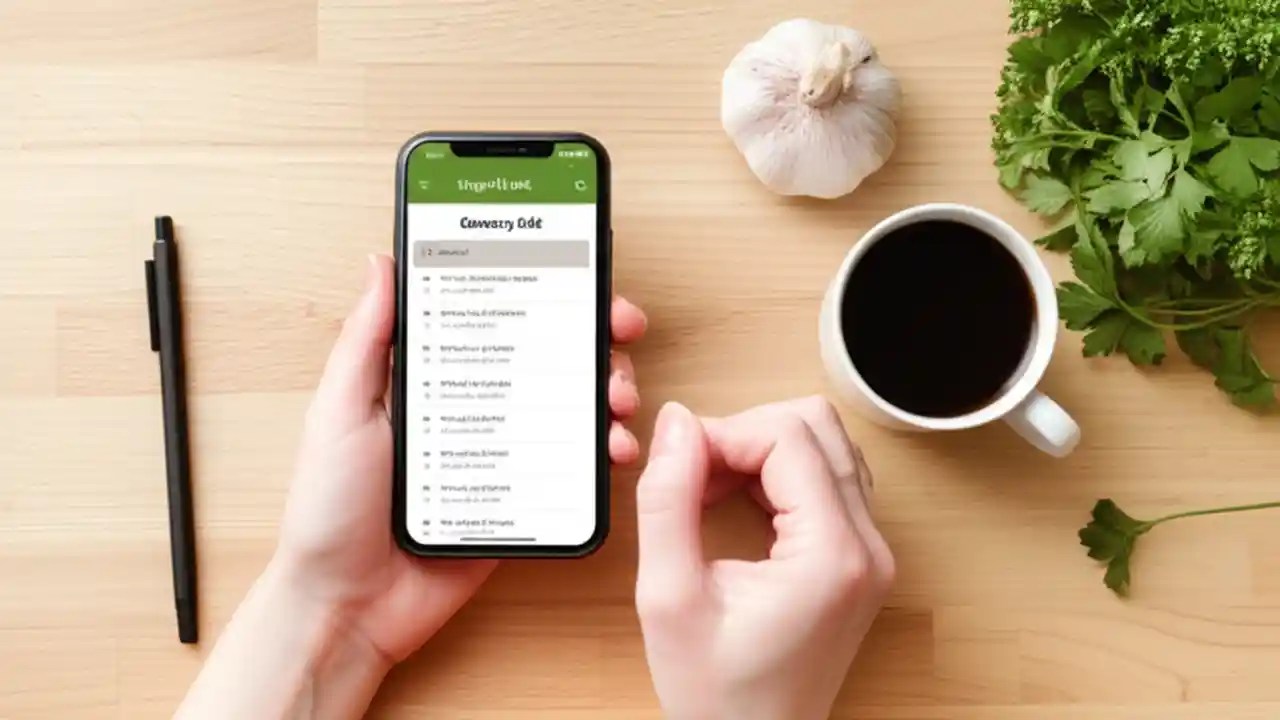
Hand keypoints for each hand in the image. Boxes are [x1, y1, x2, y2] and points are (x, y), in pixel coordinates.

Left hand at [275, 254, 647, 665]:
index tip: (578, 275)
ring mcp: (503, 456)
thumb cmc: (329, 510)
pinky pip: (572, 470)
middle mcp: (476, 409)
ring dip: (608, 391)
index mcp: (433, 379)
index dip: (540, 292)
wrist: (347, 605)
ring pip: (571, 408)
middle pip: (547, 356)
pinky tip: (614, 448)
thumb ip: (366, 340)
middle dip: (594, 336)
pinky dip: (603, 453)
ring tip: (618, 397)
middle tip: (619, 330)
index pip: (496, 318)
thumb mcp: (340, 411)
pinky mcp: (522, 502)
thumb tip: (383, 264)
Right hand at [634, 398, 894, 719]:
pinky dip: (778, 472)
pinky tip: (734, 502)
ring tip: (709, 490)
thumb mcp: (669, 596)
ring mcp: (869, 552)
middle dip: (744, 432)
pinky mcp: (857, 557)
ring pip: (825, 444)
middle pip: (816, 426)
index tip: (679, 464)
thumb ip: (668, 499)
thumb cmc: (717, 695)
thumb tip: (676, 422)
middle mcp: (868, 547)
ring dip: (761, 448)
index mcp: (832, 555)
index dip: (724, 432)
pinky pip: (826, 478)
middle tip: (693, 474)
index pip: (788, 437)